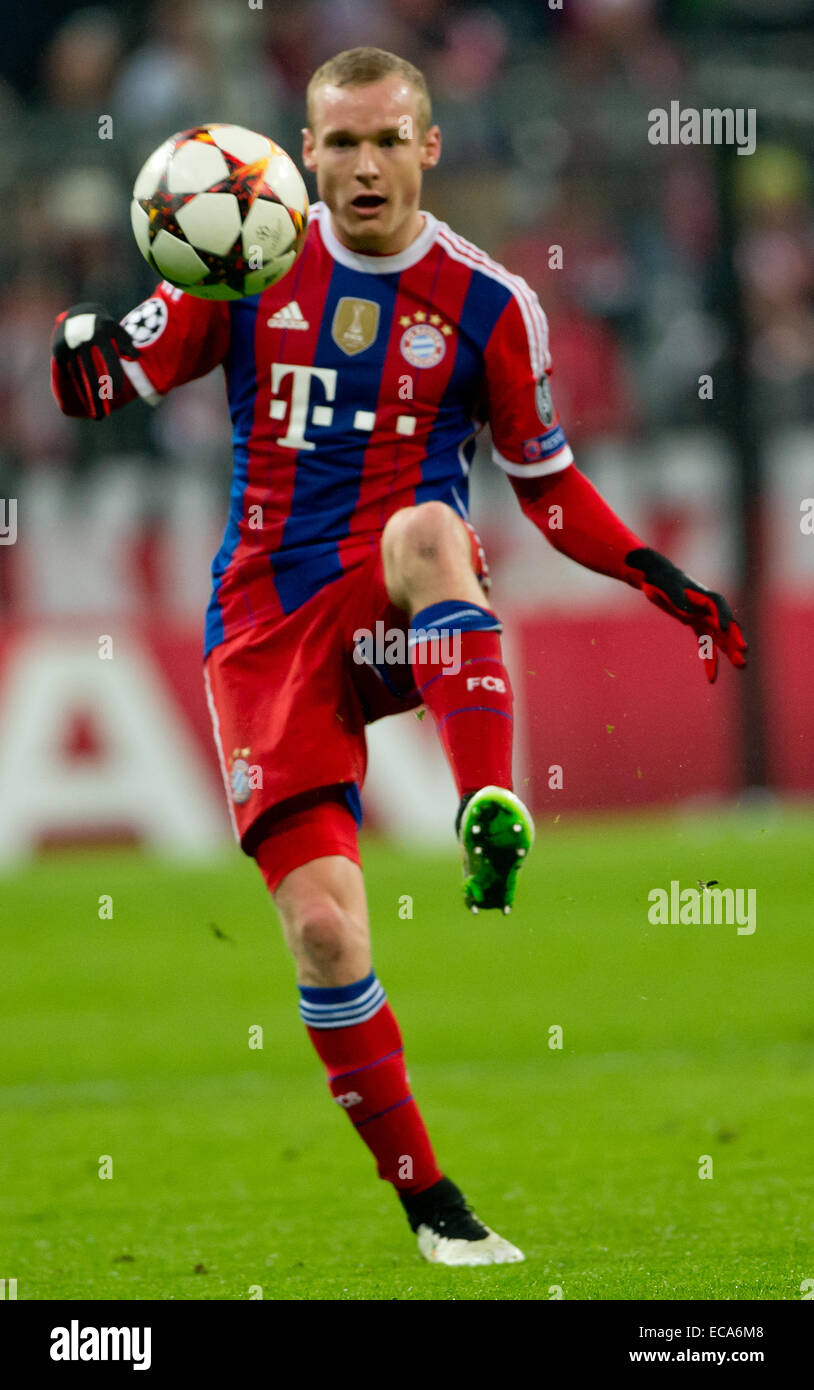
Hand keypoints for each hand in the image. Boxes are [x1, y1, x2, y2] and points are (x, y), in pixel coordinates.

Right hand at [51, 303, 137, 419]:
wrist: (79, 313)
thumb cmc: (104, 327)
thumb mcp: (117, 331)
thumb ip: (127, 344)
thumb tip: (134, 357)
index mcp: (101, 334)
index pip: (109, 359)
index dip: (114, 376)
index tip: (117, 393)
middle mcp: (83, 340)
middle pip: (90, 375)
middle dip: (96, 398)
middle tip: (102, 417)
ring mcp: (69, 345)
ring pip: (78, 377)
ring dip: (85, 397)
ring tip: (96, 414)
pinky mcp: (58, 350)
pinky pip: (68, 374)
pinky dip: (75, 388)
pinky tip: (84, 402)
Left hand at [625, 547, 746, 682]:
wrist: (657, 579)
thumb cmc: (662, 580)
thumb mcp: (665, 586)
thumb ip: (675, 597)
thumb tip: (685, 612)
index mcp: (702, 595)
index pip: (717, 605)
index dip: (723, 616)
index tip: (725, 628)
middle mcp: (708, 608)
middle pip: (725, 624)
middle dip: (735, 638)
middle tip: (744, 651)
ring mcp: (705, 619)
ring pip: (720, 638)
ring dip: (730, 652)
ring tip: (742, 666)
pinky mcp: (698, 627)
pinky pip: (706, 646)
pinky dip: (709, 660)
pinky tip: (712, 678)